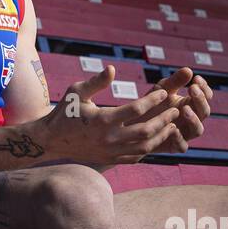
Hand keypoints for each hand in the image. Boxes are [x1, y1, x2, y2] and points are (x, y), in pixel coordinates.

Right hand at [36, 64, 183, 165]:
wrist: (52, 139)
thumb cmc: (65, 111)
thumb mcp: (77, 91)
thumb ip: (97, 81)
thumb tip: (112, 69)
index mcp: (103, 119)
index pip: (136, 108)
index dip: (154, 100)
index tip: (164, 92)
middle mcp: (109, 137)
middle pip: (146, 130)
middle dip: (164, 119)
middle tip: (175, 110)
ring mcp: (111, 151)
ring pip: (144, 146)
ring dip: (161, 135)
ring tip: (171, 125)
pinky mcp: (110, 159)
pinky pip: (136, 156)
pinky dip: (150, 148)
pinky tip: (156, 138)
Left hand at [132, 68, 213, 153]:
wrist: (132, 124)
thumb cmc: (151, 104)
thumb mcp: (162, 90)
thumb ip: (175, 81)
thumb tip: (189, 70)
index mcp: (191, 104)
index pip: (206, 97)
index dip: (204, 88)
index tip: (197, 79)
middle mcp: (191, 120)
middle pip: (205, 112)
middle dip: (200, 100)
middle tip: (192, 89)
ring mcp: (184, 133)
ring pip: (198, 130)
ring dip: (194, 119)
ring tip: (185, 108)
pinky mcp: (173, 146)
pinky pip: (182, 146)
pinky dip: (179, 138)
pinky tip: (173, 128)